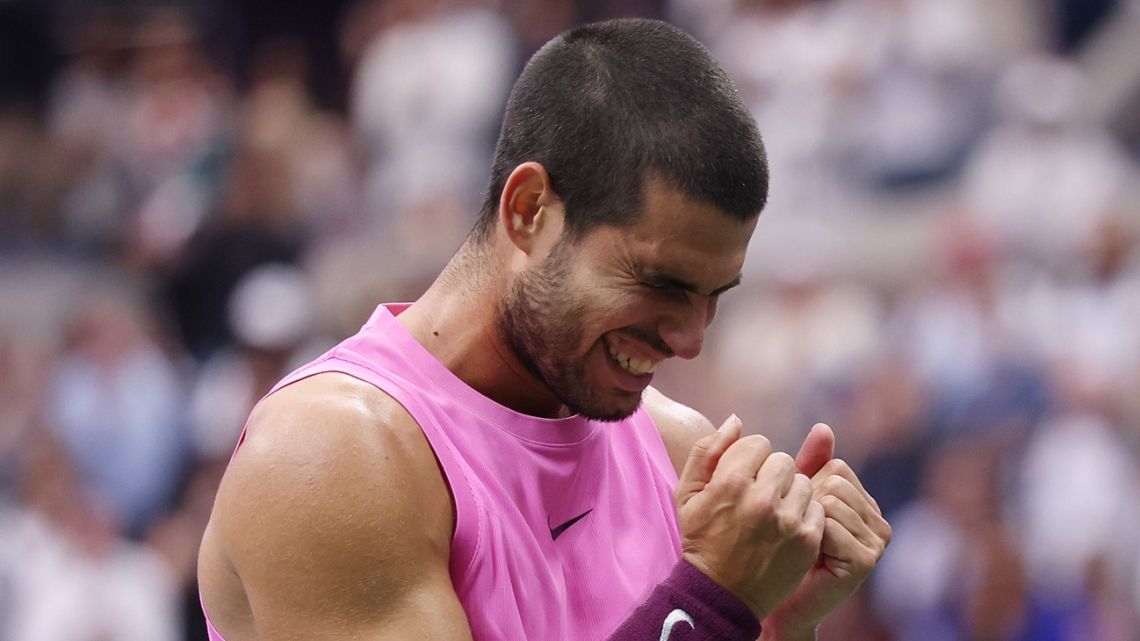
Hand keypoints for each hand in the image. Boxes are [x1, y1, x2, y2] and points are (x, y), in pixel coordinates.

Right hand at [675, 415, 825, 619]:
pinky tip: (786, 528)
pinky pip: (817, 508)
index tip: (743, 478)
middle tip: (759, 495)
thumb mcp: (687, 494)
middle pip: (784, 460)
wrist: (721, 594)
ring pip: (803, 482)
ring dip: (790, 492)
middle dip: (771, 473)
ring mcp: (788, 522)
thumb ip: (706, 452)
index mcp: (731, 483)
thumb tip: (735, 420)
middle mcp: (762, 500)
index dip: (750, 458)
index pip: (758, 443)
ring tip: (773, 512)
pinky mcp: (808, 541)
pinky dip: (805, 514)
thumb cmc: (701, 538)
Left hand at [762, 424, 891, 639]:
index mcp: (865, 502)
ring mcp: (877, 541)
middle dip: (806, 501)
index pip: (835, 466)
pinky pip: (829, 524)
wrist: (778, 599)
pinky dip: (810, 536)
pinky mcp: (866, 560)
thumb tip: (823, 426)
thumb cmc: (782, 548)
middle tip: (800, 533)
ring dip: (806, 519)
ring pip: (831, 499)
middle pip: (835, 480)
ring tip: (804, 545)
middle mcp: (878, 520)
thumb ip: (811, 464)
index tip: (799, 514)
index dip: (806, 484)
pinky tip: (809, 556)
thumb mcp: (795, 499)